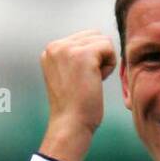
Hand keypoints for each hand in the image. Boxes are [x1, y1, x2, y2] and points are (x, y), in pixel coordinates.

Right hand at [39, 28, 116, 160]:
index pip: (83, 38)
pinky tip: (97, 81)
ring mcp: (68, 49)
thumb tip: (98, 41)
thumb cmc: (74, 108)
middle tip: (86, 82)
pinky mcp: (84, 54)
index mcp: (50, 50)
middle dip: (98, 57)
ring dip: (104, 62)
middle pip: (94, 35)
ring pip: (102, 40)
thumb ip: (73, 57)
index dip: (90, 60)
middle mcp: (55, 46)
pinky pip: (109, 47)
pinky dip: (109, 66)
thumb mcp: (66, 75)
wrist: (70, 125)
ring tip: (90, 81)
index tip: (79, 81)